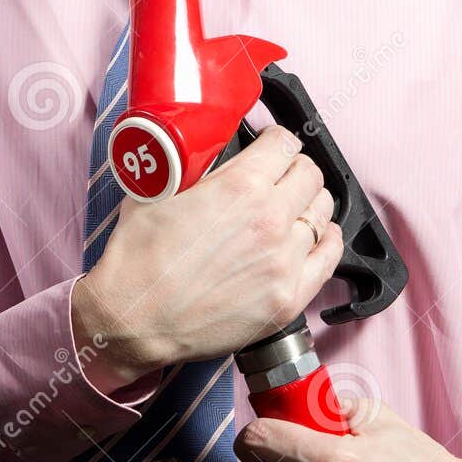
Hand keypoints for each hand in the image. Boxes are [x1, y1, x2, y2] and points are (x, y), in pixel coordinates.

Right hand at [72, 123, 343, 382]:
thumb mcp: (160, 189)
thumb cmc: (138, 259)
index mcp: (241, 186)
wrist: (131, 321)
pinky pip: (330, 257)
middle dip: (294, 169)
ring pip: (323, 212)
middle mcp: (271, 221)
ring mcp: (284, 262)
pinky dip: (324, 240)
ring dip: (308, 204)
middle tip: (278, 176)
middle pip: (310, 175)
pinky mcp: (288, 299)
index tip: (271, 146)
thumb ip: (199, 166)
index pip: (285, 143)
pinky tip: (310, 237)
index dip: (276, 140)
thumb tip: (215, 149)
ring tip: (291, 208)